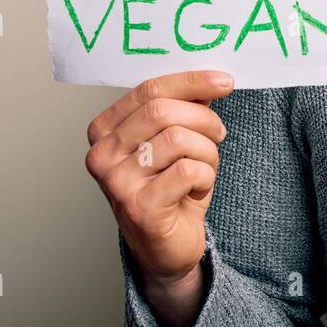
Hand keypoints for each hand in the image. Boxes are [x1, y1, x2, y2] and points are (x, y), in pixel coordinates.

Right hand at [85, 70, 231, 289]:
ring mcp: (116, 182)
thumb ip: (184, 108)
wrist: (167, 247)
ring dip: (207, 150)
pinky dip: (206, 174)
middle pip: (162, 111)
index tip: (224, 80)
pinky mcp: (139, 207)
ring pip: (178, 138)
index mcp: (105, 130)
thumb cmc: (172, 188)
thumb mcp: (176, 140)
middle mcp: (102, 154)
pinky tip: (198, 187)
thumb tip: (209, 79)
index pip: (148, 89)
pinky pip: (188, 170)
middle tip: (219, 134)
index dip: (191, 81)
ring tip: (206, 166)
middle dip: (203, 119)